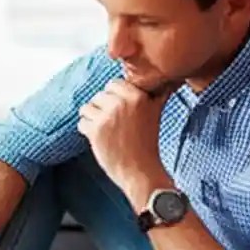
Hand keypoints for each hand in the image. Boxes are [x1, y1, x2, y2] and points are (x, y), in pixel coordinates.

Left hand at [77, 78, 177, 204]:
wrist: (140, 170)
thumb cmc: (147, 142)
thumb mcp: (156, 113)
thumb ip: (158, 94)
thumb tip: (168, 79)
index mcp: (138, 95)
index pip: (113, 84)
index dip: (114, 98)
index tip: (121, 113)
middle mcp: (122, 102)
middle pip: (99, 95)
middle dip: (103, 109)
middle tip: (115, 125)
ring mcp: (108, 116)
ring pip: (87, 107)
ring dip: (92, 119)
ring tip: (107, 132)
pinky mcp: (95, 130)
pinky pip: (82, 122)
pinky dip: (87, 131)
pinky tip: (101, 139)